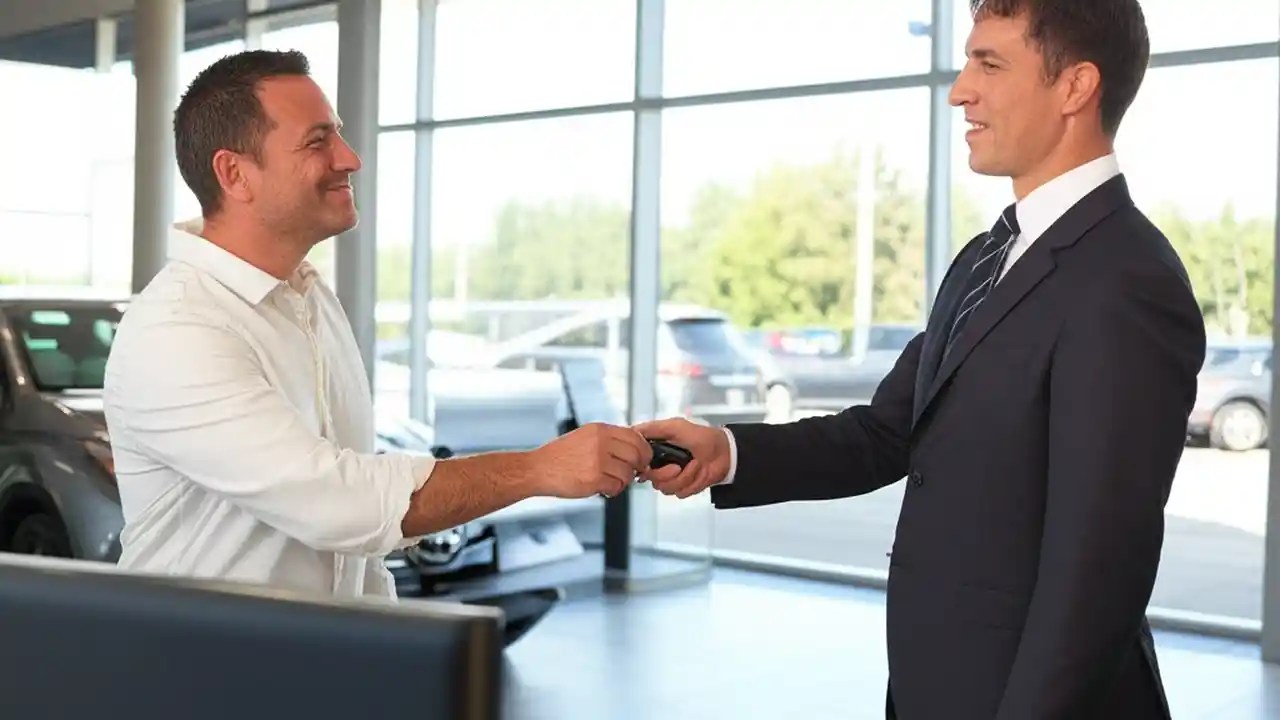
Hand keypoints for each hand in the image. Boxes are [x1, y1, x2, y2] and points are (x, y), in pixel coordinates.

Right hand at [529, 423, 652, 498]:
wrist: (537, 469)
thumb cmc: (559, 456)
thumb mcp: (584, 436)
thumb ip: (607, 439)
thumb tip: (633, 448)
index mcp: (600, 430)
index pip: (635, 436)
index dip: (644, 449)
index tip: (642, 458)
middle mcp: (600, 442)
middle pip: (637, 454)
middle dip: (637, 467)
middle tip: (632, 473)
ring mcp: (597, 461)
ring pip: (628, 473)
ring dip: (623, 481)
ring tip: (610, 482)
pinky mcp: (594, 479)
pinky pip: (616, 487)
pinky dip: (613, 491)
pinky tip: (602, 489)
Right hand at [633, 417, 730, 498]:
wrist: (725, 453)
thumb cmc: (702, 437)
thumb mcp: (675, 427)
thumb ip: (653, 429)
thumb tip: (631, 431)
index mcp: (656, 449)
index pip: (638, 460)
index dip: (642, 464)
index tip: (650, 462)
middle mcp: (661, 463)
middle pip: (649, 478)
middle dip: (666, 474)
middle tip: (679, 466)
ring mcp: (672, 477)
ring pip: (664, 487)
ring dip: (683, 478)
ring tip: (694, 466)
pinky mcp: (683, 487)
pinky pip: (679, 492)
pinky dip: (691, 483)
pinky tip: (698, 473)